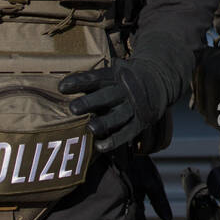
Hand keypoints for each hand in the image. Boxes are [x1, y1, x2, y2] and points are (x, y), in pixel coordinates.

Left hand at [59, 58, 173, 153]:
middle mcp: (124, 91)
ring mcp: (133, 107)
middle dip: (90, 103)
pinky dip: (114, 140)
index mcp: (114, 76)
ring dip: (104, 123)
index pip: (95, 78)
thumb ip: (89, 81)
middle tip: (73, 109)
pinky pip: (126, 133)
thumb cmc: (122, 79)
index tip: (61, 87)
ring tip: (91, 128)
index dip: (78, 82)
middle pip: (106, 97)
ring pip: (118, 116)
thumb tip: (61, 87)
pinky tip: (100, 146)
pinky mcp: (139, 122)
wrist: (158, 80)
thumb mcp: (110, 72)